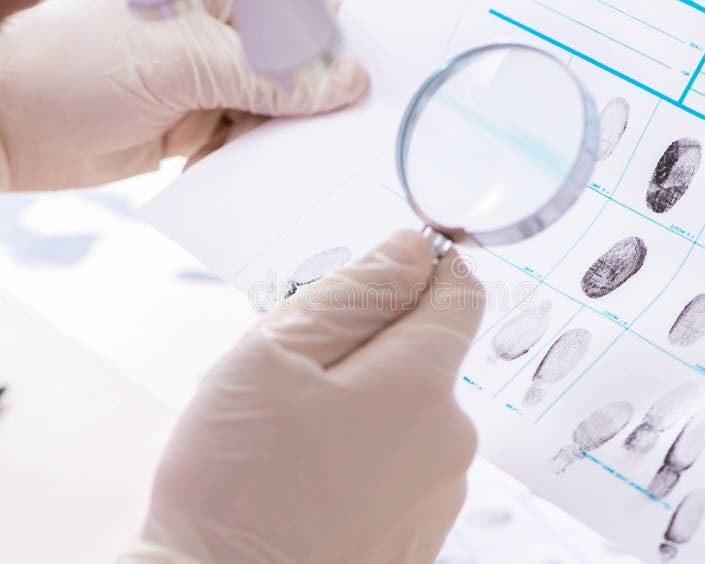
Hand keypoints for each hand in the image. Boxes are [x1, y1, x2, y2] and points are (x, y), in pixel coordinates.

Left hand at [0, 0, 367, 190]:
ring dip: (291, 140)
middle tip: (354, 139)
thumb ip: (268, 75)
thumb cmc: (76, 66)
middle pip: (300, 68)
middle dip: (323, 103)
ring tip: (309, 166)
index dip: (343, 45)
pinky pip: (249, 145)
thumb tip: (347, 81)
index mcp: (221, 1)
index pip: (306, 15)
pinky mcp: (200, 127)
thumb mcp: (181, 62)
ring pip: (279, 112)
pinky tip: (262, 176)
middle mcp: (222, 38)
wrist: (10, 126)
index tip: (377, 86)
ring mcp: (212, 84)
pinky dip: (258, 163)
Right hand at [117, 231, 484, 563]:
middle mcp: (451, 440)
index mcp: (421, 386)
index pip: (459, 294)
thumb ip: (355, 294)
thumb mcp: (276, 357)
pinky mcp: (422, 531)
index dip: (421, 270)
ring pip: (412, 410)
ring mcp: (441, 493)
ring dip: (366, 401)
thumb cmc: (235, 480)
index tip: (373, 278)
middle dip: (372, 344)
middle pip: (429, 354)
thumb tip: (414, 249)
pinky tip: (314, 479)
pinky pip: (404, 461)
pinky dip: (368, 451)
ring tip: (297, 439)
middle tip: (298, 377)